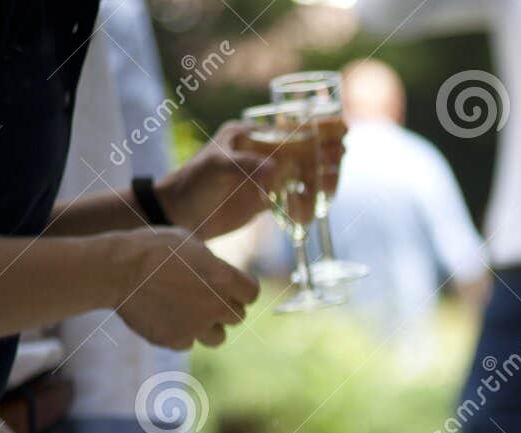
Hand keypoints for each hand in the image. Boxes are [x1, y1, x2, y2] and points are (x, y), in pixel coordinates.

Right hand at [114, 228, 259, 349]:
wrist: (116, 269)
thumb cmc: (150, 248)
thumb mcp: (188, 242)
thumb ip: (211, 262)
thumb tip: (219, 272)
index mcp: (224, 278)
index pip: (252, 294)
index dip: (241, 290)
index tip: (230, 288)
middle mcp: (216, 305)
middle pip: (237, 316)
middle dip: (224, 307)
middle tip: (204, 298)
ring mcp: (197, 325)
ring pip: (218, 337)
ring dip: (208, 327)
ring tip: (189, 313)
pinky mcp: (176, 340)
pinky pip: (188, 342)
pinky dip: (180, 333)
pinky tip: (166, 317)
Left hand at [154, 120, 340, 239]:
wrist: (179, 216)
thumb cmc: (193, 184)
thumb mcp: (216, 168)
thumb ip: (245, 166)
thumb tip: (277, 169)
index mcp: (249, 135)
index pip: (288, 127)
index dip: (315, 127)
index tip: (337, 128)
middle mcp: (260, 152)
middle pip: (301, 149)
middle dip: (323, 152)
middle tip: (341, 155)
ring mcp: (264, 176)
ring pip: (302, 173)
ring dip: (319, 177)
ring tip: (332, 182)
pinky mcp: (265, 199)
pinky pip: (293, 197)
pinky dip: (307, 201)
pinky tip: (319, 205)